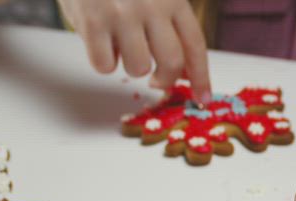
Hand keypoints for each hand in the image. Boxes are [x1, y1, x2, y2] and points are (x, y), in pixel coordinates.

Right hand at [57, 0, 209, 98]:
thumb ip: (168, 25)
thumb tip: (183, 71)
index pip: (195, 45)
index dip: (201, 76)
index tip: (202, 97)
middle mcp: (152, 5)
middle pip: (171, 62)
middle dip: (164, 80)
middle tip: (154, 80)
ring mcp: (122, 14)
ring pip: (137, 68)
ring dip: (128, 65)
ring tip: (118, 44)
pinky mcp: (93, 21)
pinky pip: (105, 65)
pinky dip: (101, 61)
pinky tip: (98, 40)